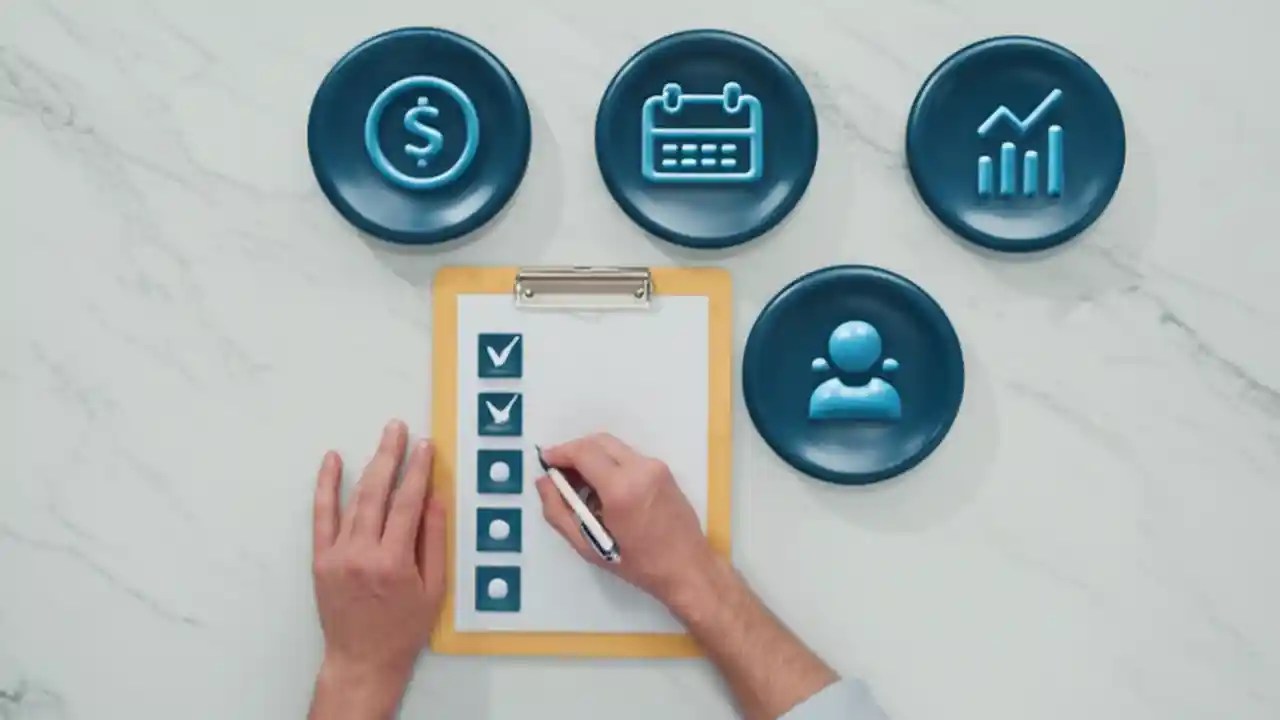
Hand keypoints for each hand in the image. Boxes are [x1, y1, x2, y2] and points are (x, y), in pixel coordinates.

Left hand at [308, 420, 445, 719]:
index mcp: (394, 561)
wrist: (362, 658)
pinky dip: (327, 486)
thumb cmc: (403, 628)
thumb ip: (434, 541)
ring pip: (355, 500)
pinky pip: (322, 515)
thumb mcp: (433, 588)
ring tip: (384, 440)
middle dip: (391, 456)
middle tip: (399, 429)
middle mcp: (363, 553)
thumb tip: (435, 498)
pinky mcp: (321, 558)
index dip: (419, 471)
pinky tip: (332, 461)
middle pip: (378, 493)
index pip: (409, 503)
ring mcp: (337, 554)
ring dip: (369, 465)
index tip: (426, 446)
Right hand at [534, 433, 717, 609]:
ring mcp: (656, 467)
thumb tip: (544, 482)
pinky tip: (604, 491)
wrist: (688, 569)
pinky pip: (628, 457)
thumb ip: (559, 513)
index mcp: (622, 488)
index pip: (583, 452)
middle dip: (574, 451)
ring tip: (580, 486)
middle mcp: (641, 468)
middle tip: (559, 473)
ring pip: (614, 447)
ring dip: (592, 457)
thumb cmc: (638, 565)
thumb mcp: (589, 547)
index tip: (546, 461)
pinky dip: (610, 464)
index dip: (560, 452)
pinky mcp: (664, 471)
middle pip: (598, 441)